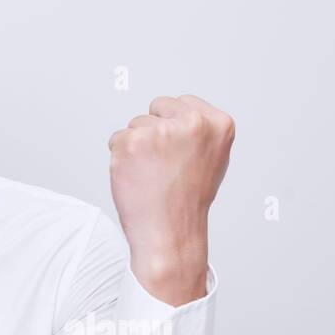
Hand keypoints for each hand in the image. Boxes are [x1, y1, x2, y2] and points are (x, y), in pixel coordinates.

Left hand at [108, 94, 234, 304]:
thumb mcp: (212, 157)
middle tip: (164, 165)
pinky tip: (137, 177)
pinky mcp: (131, 142)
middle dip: (154, 130)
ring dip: (137, 146)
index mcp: (218, 123)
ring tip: (153, 174)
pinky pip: (116, 139)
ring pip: (135, 124)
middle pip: (157, 107)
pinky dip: (120, 158)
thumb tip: (175, 114)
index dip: (174, 125)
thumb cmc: (187, 200)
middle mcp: (192, 123)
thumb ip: (198, 131)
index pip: (182, 102)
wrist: (170, 233)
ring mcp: (160, 132)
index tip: (179, 151)